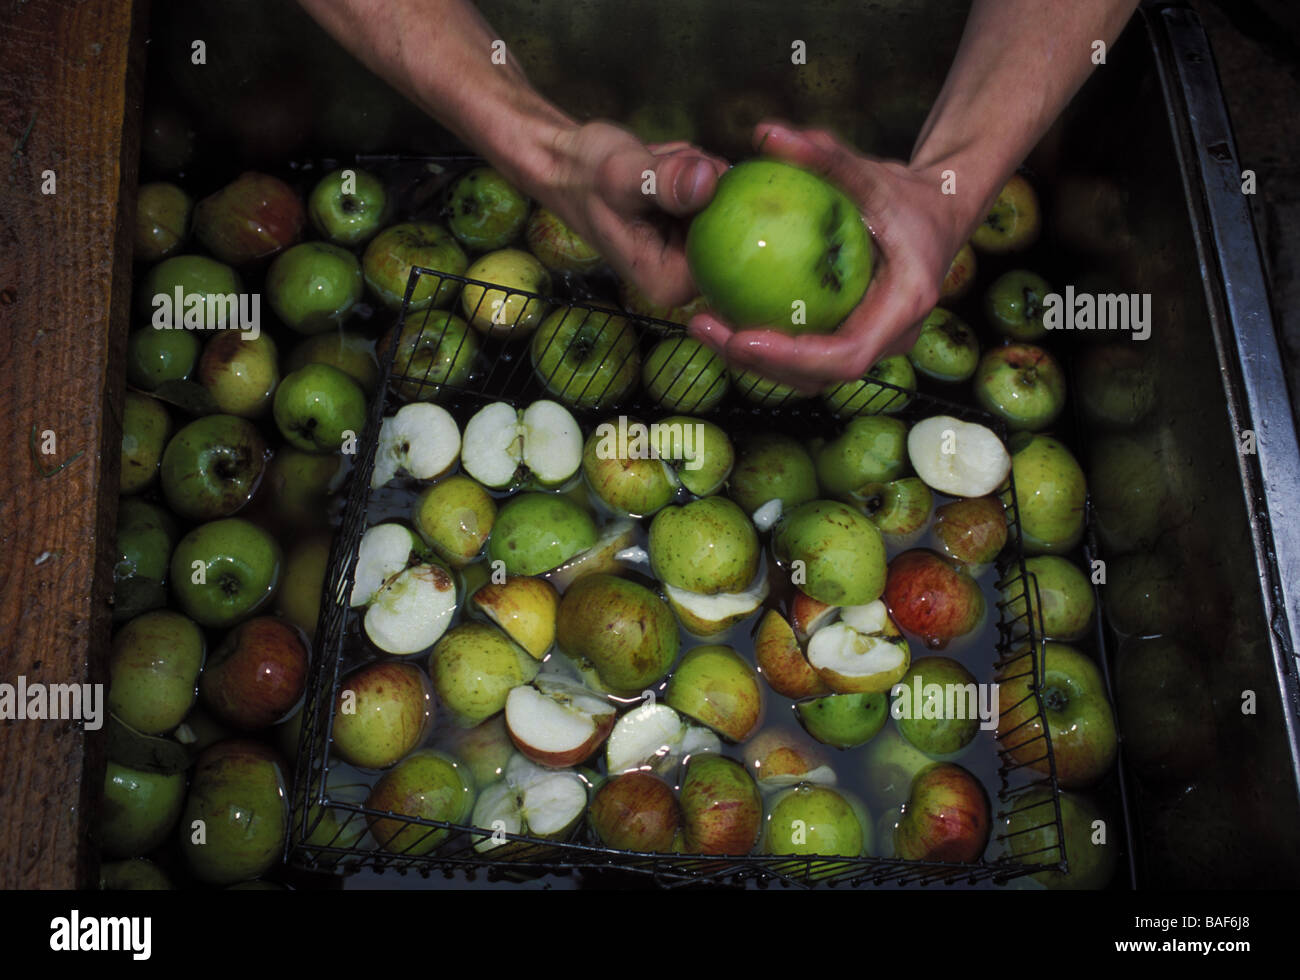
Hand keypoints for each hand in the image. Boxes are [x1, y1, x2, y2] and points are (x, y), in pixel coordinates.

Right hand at [539, 120, 728, 308]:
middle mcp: (686, 275)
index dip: (721, 203)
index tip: (691, 174)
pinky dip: (695, 166)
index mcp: (671, 283)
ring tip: (655, 165)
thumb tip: (708, 181)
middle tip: (661, 168)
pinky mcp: (693, 225)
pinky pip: (717, 189)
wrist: (564, 163)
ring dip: (697, 168)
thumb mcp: (623, 177)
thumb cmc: (584, 176)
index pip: (729, 251)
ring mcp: (692, 250)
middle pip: (733, 223)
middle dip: (705, 181)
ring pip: (727, 200)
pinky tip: (663, 163)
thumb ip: (665, 182)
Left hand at [689, 121, 964, 393]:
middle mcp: (890, 338)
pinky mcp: (850, 339)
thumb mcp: (867, 171)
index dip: (793, 358)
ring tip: (703, 325)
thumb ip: (822, 154)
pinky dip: (765, 345)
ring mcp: (871, 344)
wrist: (938, 212)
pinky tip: (722, 315)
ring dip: (752, 361)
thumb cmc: (905, 193)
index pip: (846, 356)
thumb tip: (764, 132)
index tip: (743, 338)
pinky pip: (805, 356)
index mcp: (902, 307)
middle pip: (817, 377)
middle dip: (757, 363)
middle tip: (704, 328)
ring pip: (807, 376)